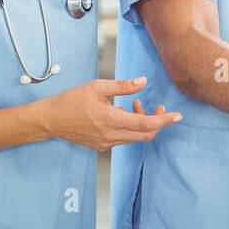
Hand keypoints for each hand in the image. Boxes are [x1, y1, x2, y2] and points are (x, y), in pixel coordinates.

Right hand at [43, 77, 180, 151]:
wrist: (51, 120)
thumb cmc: (71, 101)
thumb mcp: (97, 87)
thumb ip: (123, 86)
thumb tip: (143, 81)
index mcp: (111, 120)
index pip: (146, 124)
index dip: (164, 120)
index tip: (177, 116)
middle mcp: (111, 136)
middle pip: (145, 135)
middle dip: (157, 122)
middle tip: (159, 107)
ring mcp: (106, 143)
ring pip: (135, 138)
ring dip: (142, 123)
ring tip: (134, 104)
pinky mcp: (101, 146)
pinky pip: (124, 139)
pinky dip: (130, 128)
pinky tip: (122, 113)